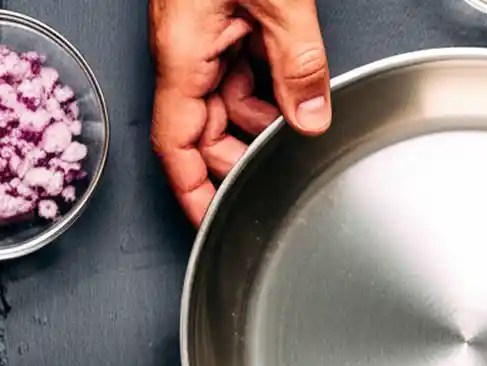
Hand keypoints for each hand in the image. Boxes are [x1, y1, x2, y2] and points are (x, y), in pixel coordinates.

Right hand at [150, 0, 331, 224]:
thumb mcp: (279, 2)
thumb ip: (298, 63)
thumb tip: (311, 117)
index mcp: (182, 54)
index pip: (176, 146)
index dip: (192, 192)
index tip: (210, 223)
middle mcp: (184, 51)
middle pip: (205, 130)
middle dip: (243, 154)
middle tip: (283, 165)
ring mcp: (200, 37)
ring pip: (228, 100)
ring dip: (263, 116)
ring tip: (300, 116)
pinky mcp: (218, 20)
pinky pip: (238, 68)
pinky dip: (267, 84)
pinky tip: (295, 84)